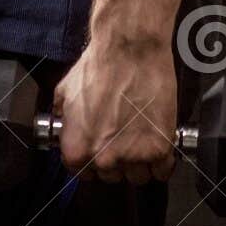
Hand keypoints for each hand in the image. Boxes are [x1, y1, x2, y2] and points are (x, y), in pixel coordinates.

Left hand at [53, 39, 177, 185]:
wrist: (130, 49)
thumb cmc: (99, 66)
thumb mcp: (65, 91)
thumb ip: (63, 118)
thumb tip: (64, 125)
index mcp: (77, 149)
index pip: (84, 174)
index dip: (93, 160)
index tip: (102, 149)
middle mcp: (103, 159)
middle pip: (112, 176)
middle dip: (117, 158)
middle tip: (124, 136)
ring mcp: (132, 156)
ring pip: (137, 177)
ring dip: (140, 161)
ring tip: (142, 136)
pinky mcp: (159, 148)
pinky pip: (162, 171)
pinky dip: (162, 161)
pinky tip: (158, 142)